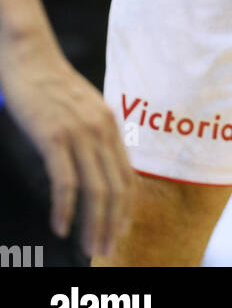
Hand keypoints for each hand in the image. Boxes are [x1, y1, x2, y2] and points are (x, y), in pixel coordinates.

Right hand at [0, 31, 133, 256]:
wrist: (30, 56)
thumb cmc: (51, 85)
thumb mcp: (82, 109)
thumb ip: (93, 136)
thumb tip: (97, 170)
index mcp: (110, 125)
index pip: (126, 177)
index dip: (124, 211)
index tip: (118, 234)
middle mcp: (101, 129)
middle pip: (115, 188)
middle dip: (112, 225)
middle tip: (104, 251)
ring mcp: (79, 133)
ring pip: (95, 189)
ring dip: (92, 224)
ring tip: (87, 248)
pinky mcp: (54, 135)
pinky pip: (64, 181)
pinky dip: (65, 209)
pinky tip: (60, 226)